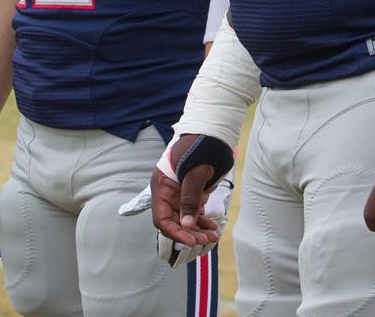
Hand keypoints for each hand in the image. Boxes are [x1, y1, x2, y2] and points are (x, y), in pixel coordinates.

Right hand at [139, 133, 233, 258]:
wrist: (211, 132)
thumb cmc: (200, 148)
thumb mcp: (195, 174)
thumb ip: (190, 199)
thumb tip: (186, 225)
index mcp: (161, 187)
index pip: (162, 218)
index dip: (175, 232)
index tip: (191, 240)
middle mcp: (167, 193)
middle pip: (174, 221)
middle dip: (190, 233)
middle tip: (206, 240)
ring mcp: (178, 193)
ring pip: (184, 218)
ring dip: (197, 228)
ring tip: (213, 236)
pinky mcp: (189, 192)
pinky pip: (192, 211)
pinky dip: (201, 219)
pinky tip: (211, 226)